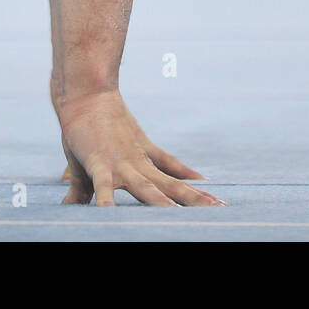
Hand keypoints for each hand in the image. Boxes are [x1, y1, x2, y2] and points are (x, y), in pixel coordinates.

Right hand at [54, 90, 225, 205]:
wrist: (87, 94)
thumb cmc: (104, 122)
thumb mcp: (131, 146)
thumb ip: (156, 166)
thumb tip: (174, 181)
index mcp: (145, 162)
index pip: (175, 179)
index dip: (196, 191)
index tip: (220, 202)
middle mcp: (138, 165)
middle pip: (171, 185)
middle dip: (194, 198)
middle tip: (221, 207)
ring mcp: (121, 164)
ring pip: (146, 188)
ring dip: (163, 202)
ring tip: (179, 215)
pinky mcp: (99, 164)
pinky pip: (103, 187)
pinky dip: (106, 201)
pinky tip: (109, 214)